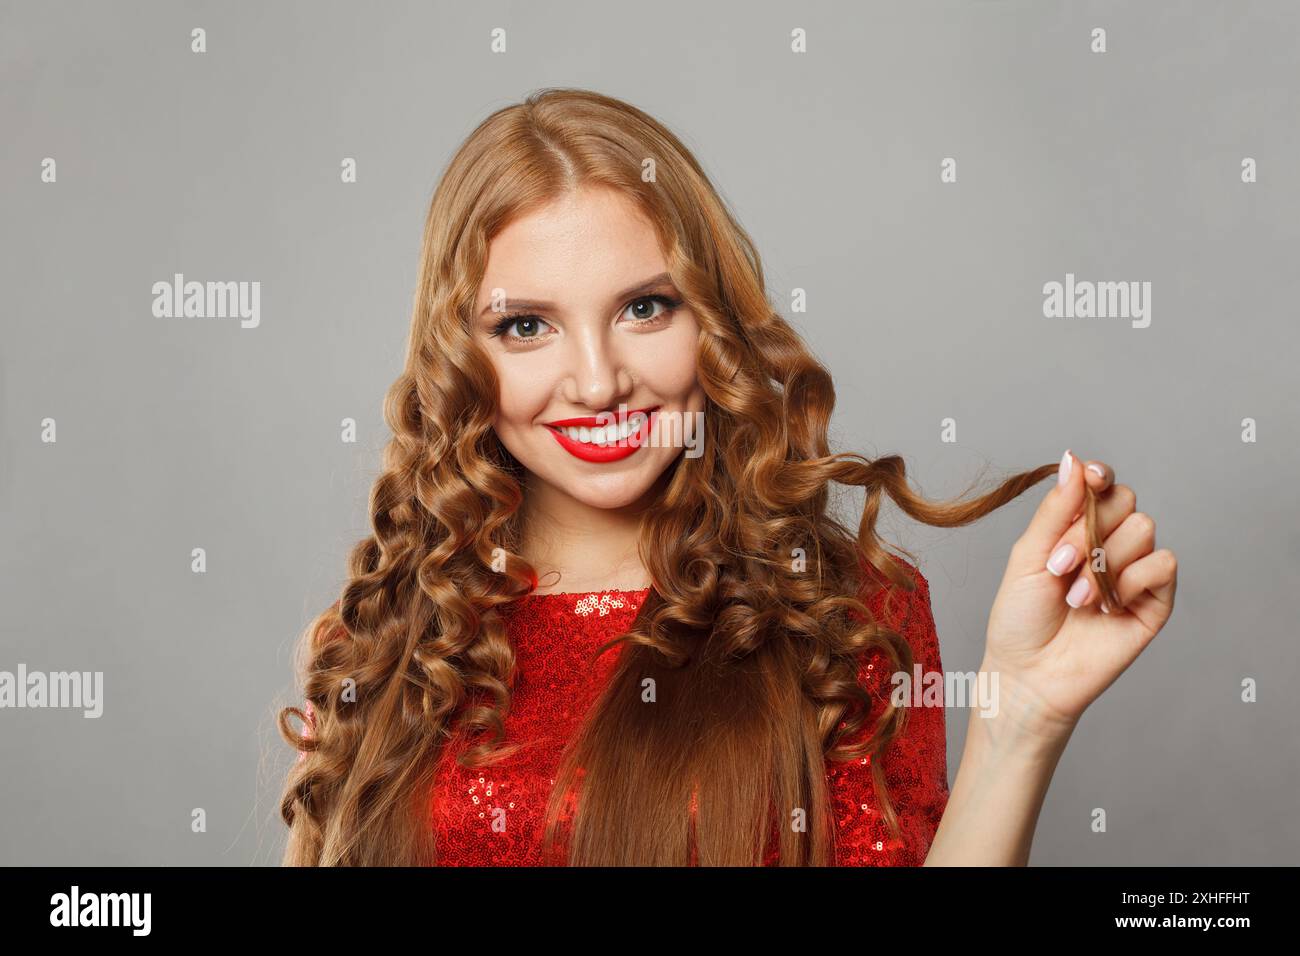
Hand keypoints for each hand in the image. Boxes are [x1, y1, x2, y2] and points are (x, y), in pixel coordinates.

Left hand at [982, 450, 1178, 742]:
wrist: (1029, 673)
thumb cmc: (1020, 618)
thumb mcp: (1029, 556)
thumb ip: (1056, 509)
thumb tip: (1073, 459)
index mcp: (1076, 528)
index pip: (1102, 484)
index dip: (1099, 476)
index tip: (1090, 478)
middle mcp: (1109, 544)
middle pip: (1126, 500)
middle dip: (1089, 529)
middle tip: (1059, 566)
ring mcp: (1133, 572)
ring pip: (1143, 528)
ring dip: (1103, 561)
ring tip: (1076, 597)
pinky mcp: (1154, 601)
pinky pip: (1164, 563)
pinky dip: (1133, 578)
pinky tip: (1106, 605)